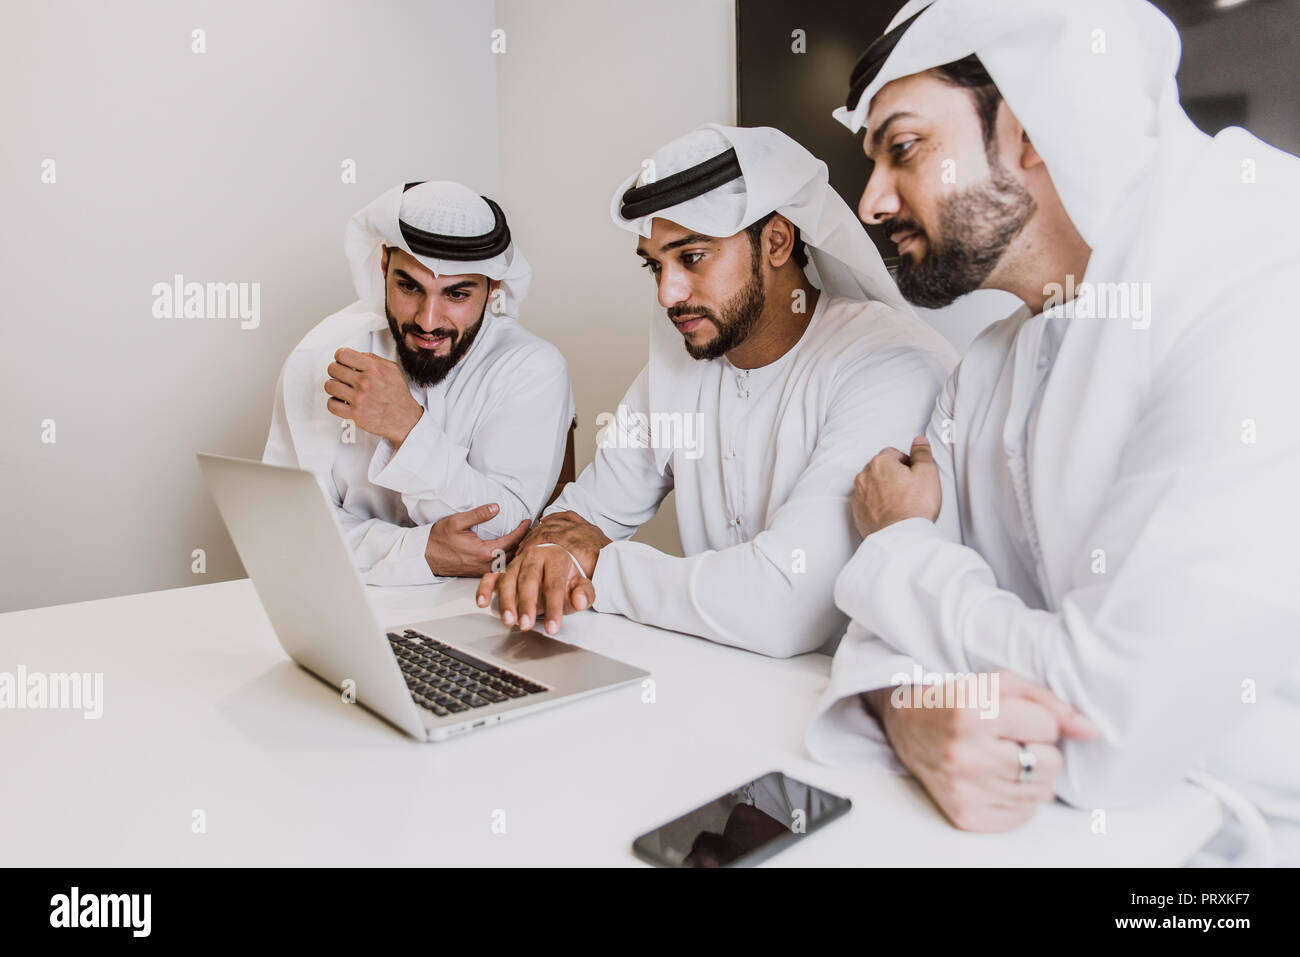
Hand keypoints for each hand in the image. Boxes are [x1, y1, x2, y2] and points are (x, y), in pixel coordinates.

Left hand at [324, 347, 423, 446]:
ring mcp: (358, 398)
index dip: (340, 357)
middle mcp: (365, 382)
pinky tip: (341, 401)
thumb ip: (374, 360)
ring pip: (329, 386)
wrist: (405, 418)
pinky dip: (334, 403)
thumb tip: (357, 355)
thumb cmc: (398, 396)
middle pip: (333, 369)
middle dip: (336, 371)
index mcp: (374, 369)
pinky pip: (331, 404)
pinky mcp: (354, 414)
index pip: (342, 354)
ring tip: (340, 388)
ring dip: (334, 387)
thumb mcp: (392, 369)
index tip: (341, 361)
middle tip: (340, 375)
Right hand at [425, 503, 530, 577]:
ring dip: (518, 552)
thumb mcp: (457, 521)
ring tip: (525, 541)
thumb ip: (478, 514)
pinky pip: (500, 569)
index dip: (523, 530)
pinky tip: (511, 553)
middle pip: (515, 554)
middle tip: (533, 531)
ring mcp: (482, 572)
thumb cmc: (438, 539)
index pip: (512, 540)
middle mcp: (486, 564)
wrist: (424, 556)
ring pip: (508, 564)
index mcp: (484, 552)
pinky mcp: (478, 574)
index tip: (528, 521)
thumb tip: (496, 507)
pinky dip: (509, 560)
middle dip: (525, 542)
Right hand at [475, 511, 610, 634]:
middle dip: (526, 603)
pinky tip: (483, 602)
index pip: (554, 584)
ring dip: (506, 601)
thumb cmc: (572, 568)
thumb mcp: (585, 578)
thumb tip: (580, 600)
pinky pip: (492, 576)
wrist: (562, 548)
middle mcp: (535, 555)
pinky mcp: (506, 568)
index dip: (554, 607)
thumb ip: (585, 591)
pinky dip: (485, 588)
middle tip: (526, 624)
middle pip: (528, 579)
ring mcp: (518, 561)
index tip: (554, 627)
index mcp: (556, 555)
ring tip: (509, 620)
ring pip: (509, 579)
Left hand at [851, 435, 941, 537]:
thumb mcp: (927, 473)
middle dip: (893, 475)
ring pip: (872, 485)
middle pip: (881, 468)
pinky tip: (890, 512)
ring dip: (884, 489)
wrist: (900, 538)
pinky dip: (876, 504)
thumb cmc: (913, 508)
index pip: (893, 453)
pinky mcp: (857, 512)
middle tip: (909, 490)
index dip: (907, 463)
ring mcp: (858, 495)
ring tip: (900, 503)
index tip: (914, 475)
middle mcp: (864, 476)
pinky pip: (867, 502)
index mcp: (880, 463)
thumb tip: (919, 441)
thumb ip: (922, 453)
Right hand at [865, 670, 1098, 831]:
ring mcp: (964, 789)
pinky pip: (1022, 816)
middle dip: (1040, 750)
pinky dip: (1017, 799)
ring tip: (1003, 759)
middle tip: (1012, 741)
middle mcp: (965, 754)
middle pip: (1049, 763)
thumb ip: (1049, 702)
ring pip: (1040, 792)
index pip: (1047, 727)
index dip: (1038, 721)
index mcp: (972, 712)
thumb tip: (1091, 732)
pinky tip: (996, 780)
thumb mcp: (1000, 685)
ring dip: (1030, 775)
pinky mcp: (965, 814)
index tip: (1015, 718)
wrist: (906, 726)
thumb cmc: (959, 700)